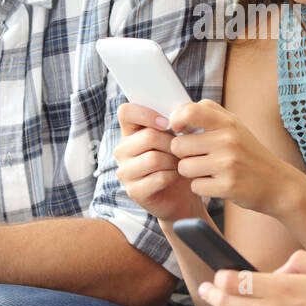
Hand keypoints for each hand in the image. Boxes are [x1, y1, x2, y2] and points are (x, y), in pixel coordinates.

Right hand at [113, 103, 202, 220]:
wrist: (183, 195)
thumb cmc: (179, 161)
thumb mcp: (176, 138)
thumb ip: (173, 122)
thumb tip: (181, 110)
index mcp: (130, 132)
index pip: (126, 112)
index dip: (147, 114)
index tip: (167, 124)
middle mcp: (122, 150)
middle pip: (148, 137)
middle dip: (172, 144)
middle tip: (181, 151)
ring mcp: (125, 172)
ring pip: (154, 158)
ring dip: (174, 162)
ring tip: (179, 164)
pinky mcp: (133, 191)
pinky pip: (158, 178)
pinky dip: (172, 177)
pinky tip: (175, 177)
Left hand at [168, 100, 300, 218]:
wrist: (277, 183)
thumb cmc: (248, 153)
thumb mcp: (234, 126)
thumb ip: (207, 114)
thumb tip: (176, 113)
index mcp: (227, 122)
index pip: (189, 112)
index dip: (176, 120)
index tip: (178, 130)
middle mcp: (228, 140)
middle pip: (178, 146)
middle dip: (183, 154)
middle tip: (199, 157)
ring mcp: (228, 164)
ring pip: (184, 168)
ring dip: (192, 172)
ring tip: (209, 170)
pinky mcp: (227, 186)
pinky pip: (195, 186)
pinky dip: (202, 187)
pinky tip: (217, 183)